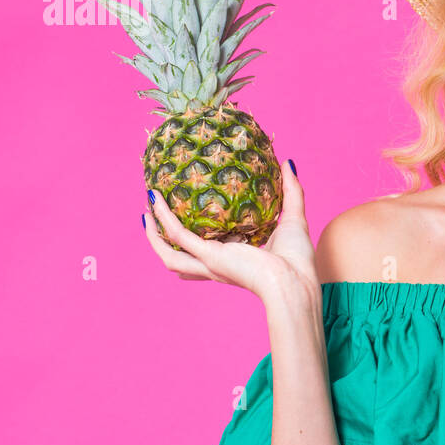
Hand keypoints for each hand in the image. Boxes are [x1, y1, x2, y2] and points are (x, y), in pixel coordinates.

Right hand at [143, 159, 317, 302]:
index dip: (192, 247)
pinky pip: (177, 236)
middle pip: (180, 260)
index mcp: (235, 262)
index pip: (206, 259)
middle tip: (154, 218)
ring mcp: (210, 263)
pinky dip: (163, 219)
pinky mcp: (210, 257)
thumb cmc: (297, 260)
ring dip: (154, 233)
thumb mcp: (293, 218)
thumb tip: (287, 163)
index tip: (184, 226)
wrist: (295, 281)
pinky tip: (154, 201)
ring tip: (147, 209)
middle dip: (163, 241)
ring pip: (169, 252)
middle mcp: (218, 266)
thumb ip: (291, 191)